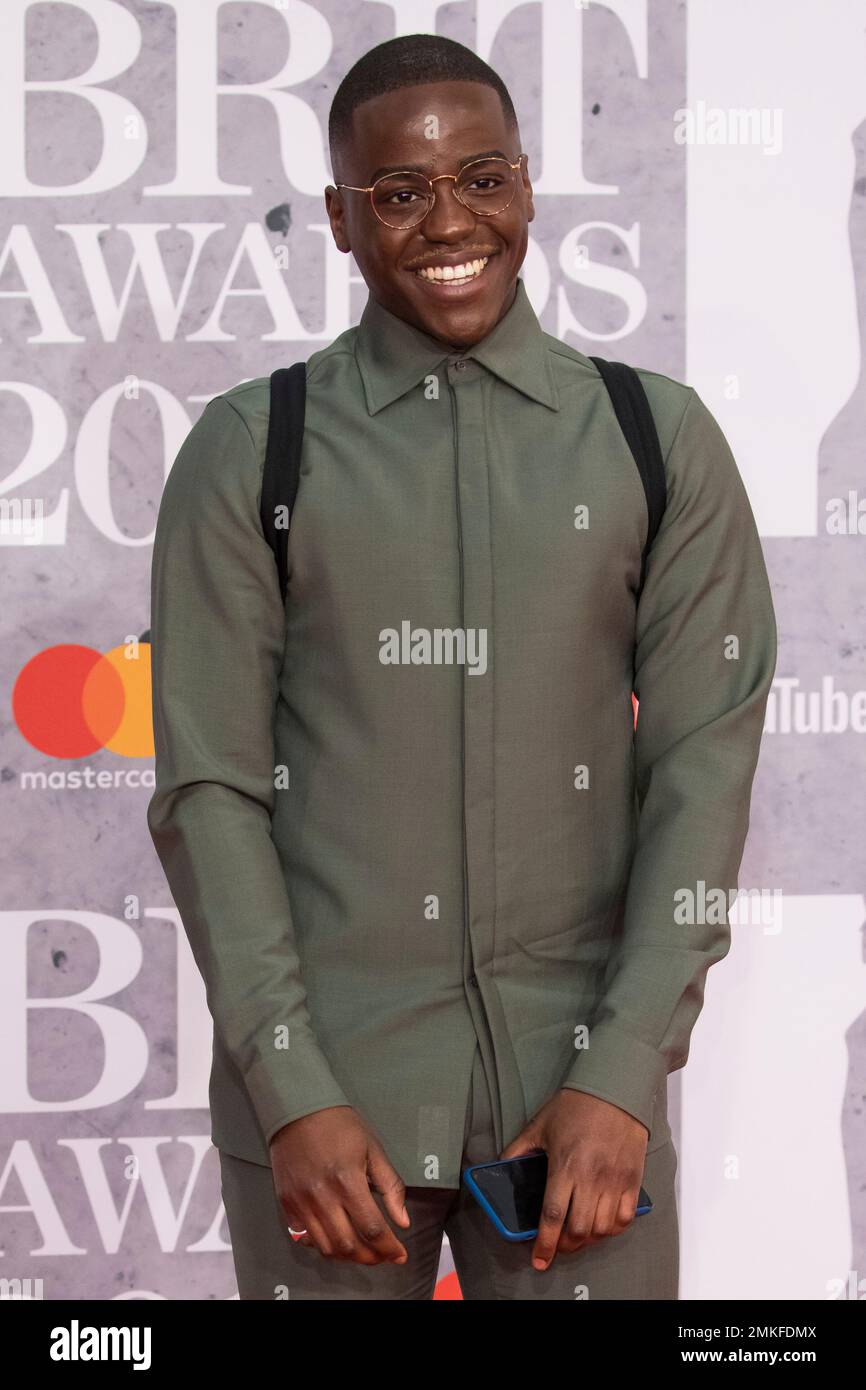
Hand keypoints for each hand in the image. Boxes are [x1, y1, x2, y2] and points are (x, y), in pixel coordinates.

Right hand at [269, 1106, 409, 1265]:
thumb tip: (402, 1222)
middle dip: (371, 1258)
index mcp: (348, 1181)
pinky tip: (337, 1239)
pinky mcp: (286, 1204)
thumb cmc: (340, 1126)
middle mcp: (322, 1198)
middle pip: (349, 1246)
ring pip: (326, 1248)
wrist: (297, 1110)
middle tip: (384, 1256)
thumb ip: (390, 1186)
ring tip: (364, 1252)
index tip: (401, 1255)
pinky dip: (323, 1246)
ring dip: (348, 1257)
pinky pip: (305, 1238)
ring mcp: (300, 1204)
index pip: (372, 1229)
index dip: (389, 1248)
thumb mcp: (373, 1149)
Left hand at [500, 1089, 648, 1270]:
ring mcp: (614, 1180)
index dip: (545, 1243)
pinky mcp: (633, 1179)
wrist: (613, 1090)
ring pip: (602, 1229)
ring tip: (578, 1238)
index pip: (552, 1216)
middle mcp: (591, 1178)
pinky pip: (625, 1217)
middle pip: (578, 1230)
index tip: (539, 1260)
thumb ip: (518, 1149)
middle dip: (565, 1247)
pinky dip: (613, 1229)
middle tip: (557, 1247)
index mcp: (565, 1166)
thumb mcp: (539, 1125)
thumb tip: (501, 1166)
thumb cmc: (574, 1106)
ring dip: (588, 1240)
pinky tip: (603, 1226)